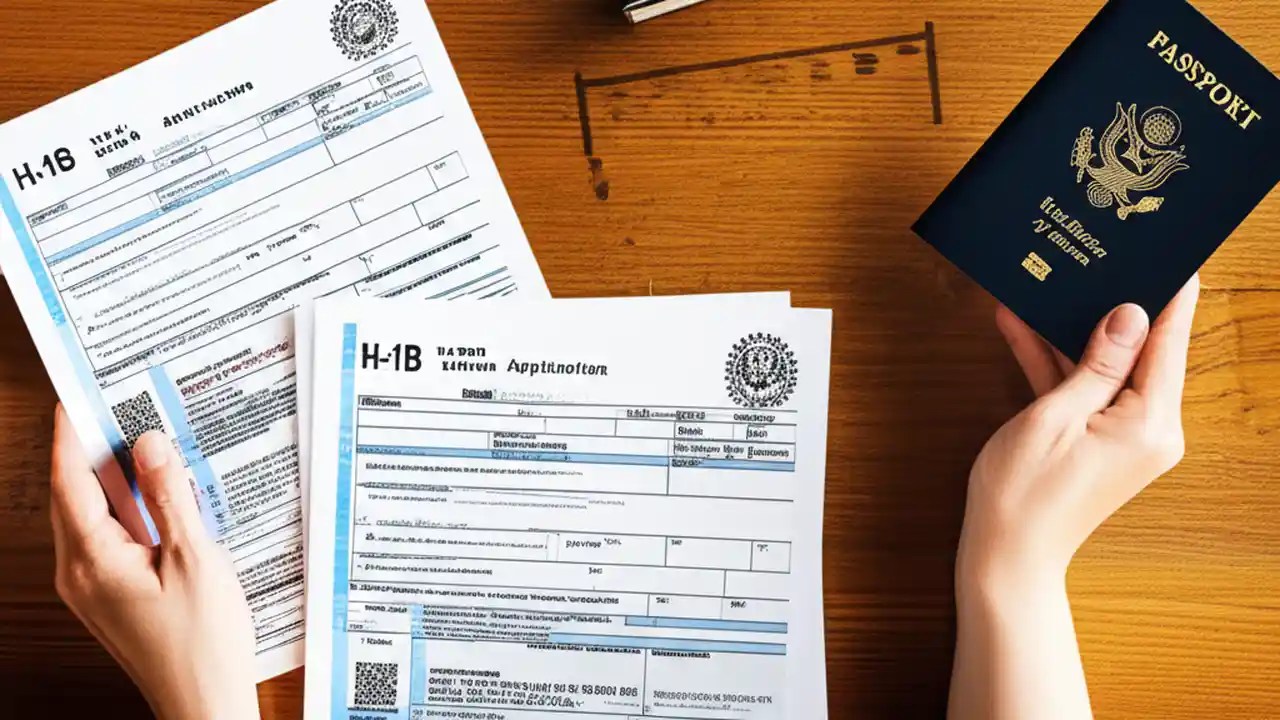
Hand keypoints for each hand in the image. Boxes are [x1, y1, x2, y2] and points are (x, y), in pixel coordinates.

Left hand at [50, 406, 259, 719]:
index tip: (80, 397)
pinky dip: (130, 510)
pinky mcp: (112, 595)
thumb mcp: (193, 557)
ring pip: (95, 516)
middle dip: (95, 450)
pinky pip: (111, 538)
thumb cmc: (202, 641)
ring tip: (148, 445)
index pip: (69, 480)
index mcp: (91, 559)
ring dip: (118, 480)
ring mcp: (93, 587)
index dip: (71, 434)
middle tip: (123, 409)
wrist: (204, 700)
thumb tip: (148, 445)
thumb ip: (168, 496)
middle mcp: (80, 572)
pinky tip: (162, 499)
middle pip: (76, 494)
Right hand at [960, 275, 1199, 586]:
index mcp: (1150, 423)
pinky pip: (1082, 389)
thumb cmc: (1025, 494)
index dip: (1171, 293)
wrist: (1006, 554)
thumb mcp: (1055, 416)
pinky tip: (1022, 325)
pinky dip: (1056, 363)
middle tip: (1103, 256)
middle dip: (1115, 304)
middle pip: (1140, 350)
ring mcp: (1123, 434)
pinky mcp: (1097, 438)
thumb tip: (1130, 314)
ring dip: (1072, 332)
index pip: (1168, 341)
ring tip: (1048, 283)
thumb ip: (1096, 363)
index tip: (1174, 250)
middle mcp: (1150, 428)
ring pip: (1105, 365)